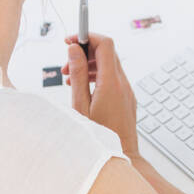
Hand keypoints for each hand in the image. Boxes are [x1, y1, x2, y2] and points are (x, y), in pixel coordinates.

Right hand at [63, 33, 139, 159]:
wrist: (121, 157)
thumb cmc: (98, 137)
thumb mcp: (80, 106)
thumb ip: (77, 75)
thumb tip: (74, 50)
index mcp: (111, 83)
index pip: (105, 44)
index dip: (87, 36)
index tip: (71, 40)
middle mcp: (123, 84)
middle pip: (106, 52)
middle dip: (84, 51)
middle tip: (66, 64)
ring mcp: (127, 91)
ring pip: (108, 65)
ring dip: (89, 64)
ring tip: (70, 77)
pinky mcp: (126, 98)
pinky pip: (112, 78)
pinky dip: (97, 75)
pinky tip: (82, 87)